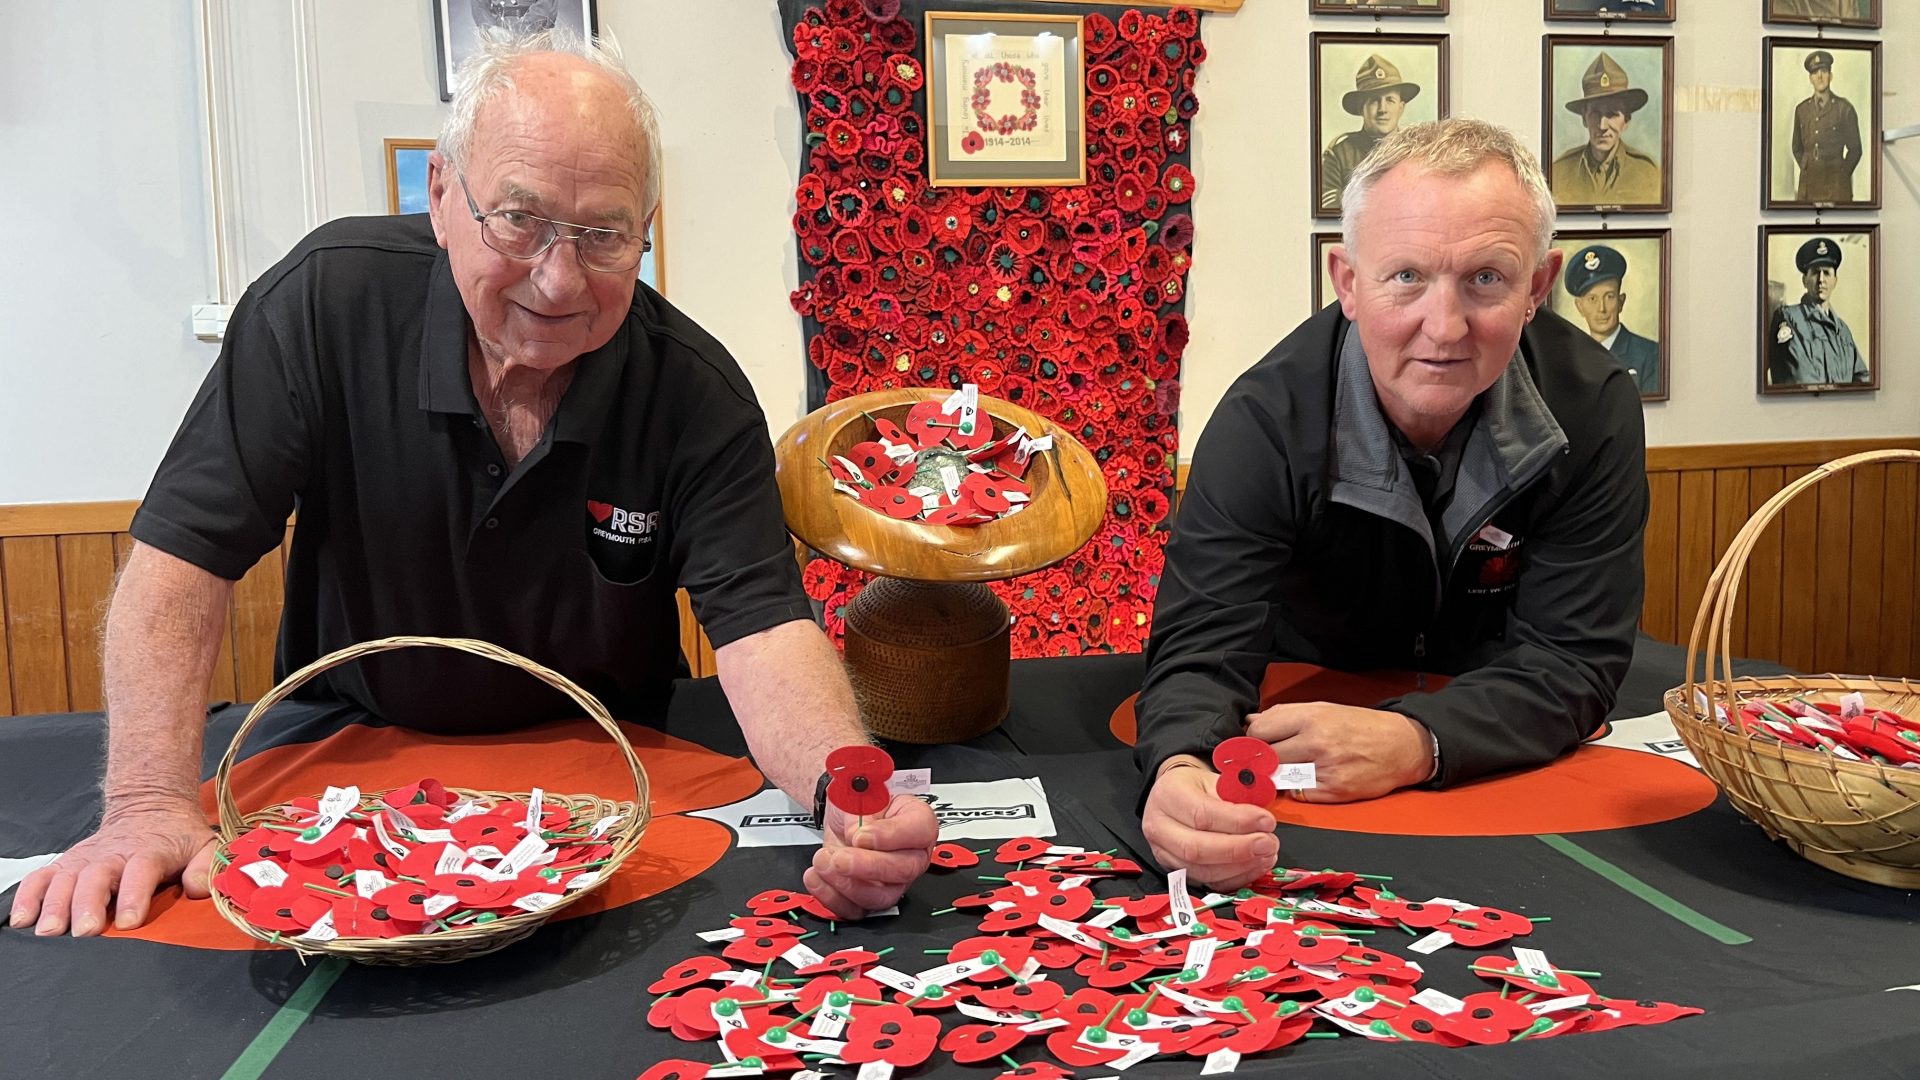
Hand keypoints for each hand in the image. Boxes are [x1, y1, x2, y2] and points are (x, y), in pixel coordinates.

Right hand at [10, 801, 217, 935]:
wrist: (150, 807)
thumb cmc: (177, 837)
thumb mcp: (203, 845)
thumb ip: (204, 868)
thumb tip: (197, 889)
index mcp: (149, 853)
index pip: (140, 874)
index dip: (134, 897)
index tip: (127, 922)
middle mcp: (112, 855)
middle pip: (95, 878)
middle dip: (88, 904)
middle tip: (84, 931)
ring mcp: (85, 859)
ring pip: (65, 879)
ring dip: (54, 904)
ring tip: (49, 931)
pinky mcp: (65, 863)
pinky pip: (41, 878)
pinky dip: (28, 896)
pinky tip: (21, 918)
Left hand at [803, 793, 937, 918]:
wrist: (843, 814)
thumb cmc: (860, 800)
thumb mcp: (861, 793)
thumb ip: (862, 812)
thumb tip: (857, 838)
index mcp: (918, 821)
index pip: (919, 832)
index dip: (890, 837)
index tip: (861, 835)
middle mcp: (911, 854)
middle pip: (903, 870)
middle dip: (866, 867)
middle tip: (841, 858)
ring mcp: (892, 879)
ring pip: (880, 896)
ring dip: (846, 883)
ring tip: (824, 861)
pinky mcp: (869, 895)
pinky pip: (856, 909)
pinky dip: (832, 897)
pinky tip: (818, 877)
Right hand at [1141, 756, 1279, 889]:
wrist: (1176, 795)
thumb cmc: (1197, 787)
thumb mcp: (1216, 779)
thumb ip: (1237, 797)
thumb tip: (1262, 821)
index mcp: (1167, 796)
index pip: (1202, 815)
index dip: (1238, 822)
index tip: (1266, 821)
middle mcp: (1159, 827)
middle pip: (1198, 849)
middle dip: (1240, 850)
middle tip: (1268, 843)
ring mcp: (1164, 853)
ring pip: (1203, 871)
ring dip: (1241, 866)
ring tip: (1266, 854)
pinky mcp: (1176, 871)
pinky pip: (1208, 883)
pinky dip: (1236, 878)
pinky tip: (1255, 865)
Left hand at [1245, 702, 1431, 802]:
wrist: (1400, 746)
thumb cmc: (1360, 726)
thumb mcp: (1323, 709)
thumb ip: (1284, 715)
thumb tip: (1252, 722)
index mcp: (1310, 718)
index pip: (1260, 732)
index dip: (1252, 739)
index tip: (1253, 743)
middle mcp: (1316, 743)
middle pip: (1267, 757)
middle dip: (1264, 759)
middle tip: (1268, 758)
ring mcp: (1324, 770)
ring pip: (1280, 778)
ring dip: (1279, 775)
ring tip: (1292, 767)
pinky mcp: (1333, 792)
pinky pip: (1299, 794)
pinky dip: (1298, 788)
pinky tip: (1309, 778)